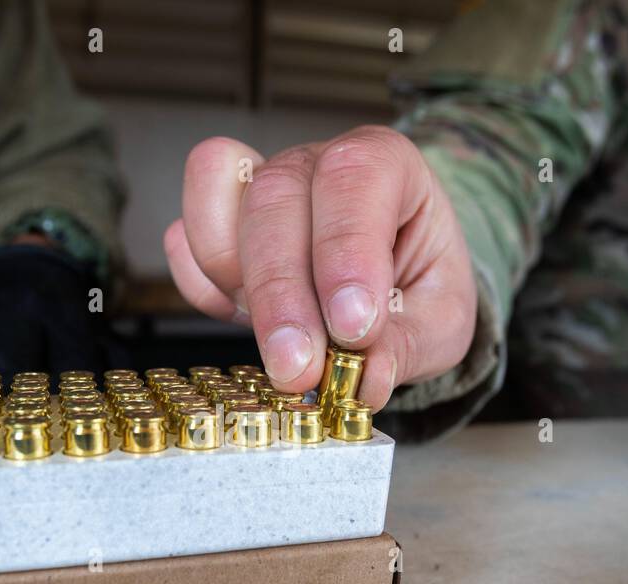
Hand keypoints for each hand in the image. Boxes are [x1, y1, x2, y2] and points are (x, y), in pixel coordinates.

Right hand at [164, 126, 475, 408]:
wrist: (396, 280)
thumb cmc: (421, 283)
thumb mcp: (443, 322)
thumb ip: (408, 345)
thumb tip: (365, 377)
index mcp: (385, 162)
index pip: (354, 178)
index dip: (346, 251)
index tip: (354, 327)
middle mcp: (313, 164)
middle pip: (274, 199)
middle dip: (282, 295)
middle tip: (299, 370)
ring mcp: (257, 188)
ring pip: (218, 211)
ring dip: (236, 288)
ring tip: (281, 344)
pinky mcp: (218, 223)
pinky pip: (184, 243)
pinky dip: (203, 288)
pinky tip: (246, 321)